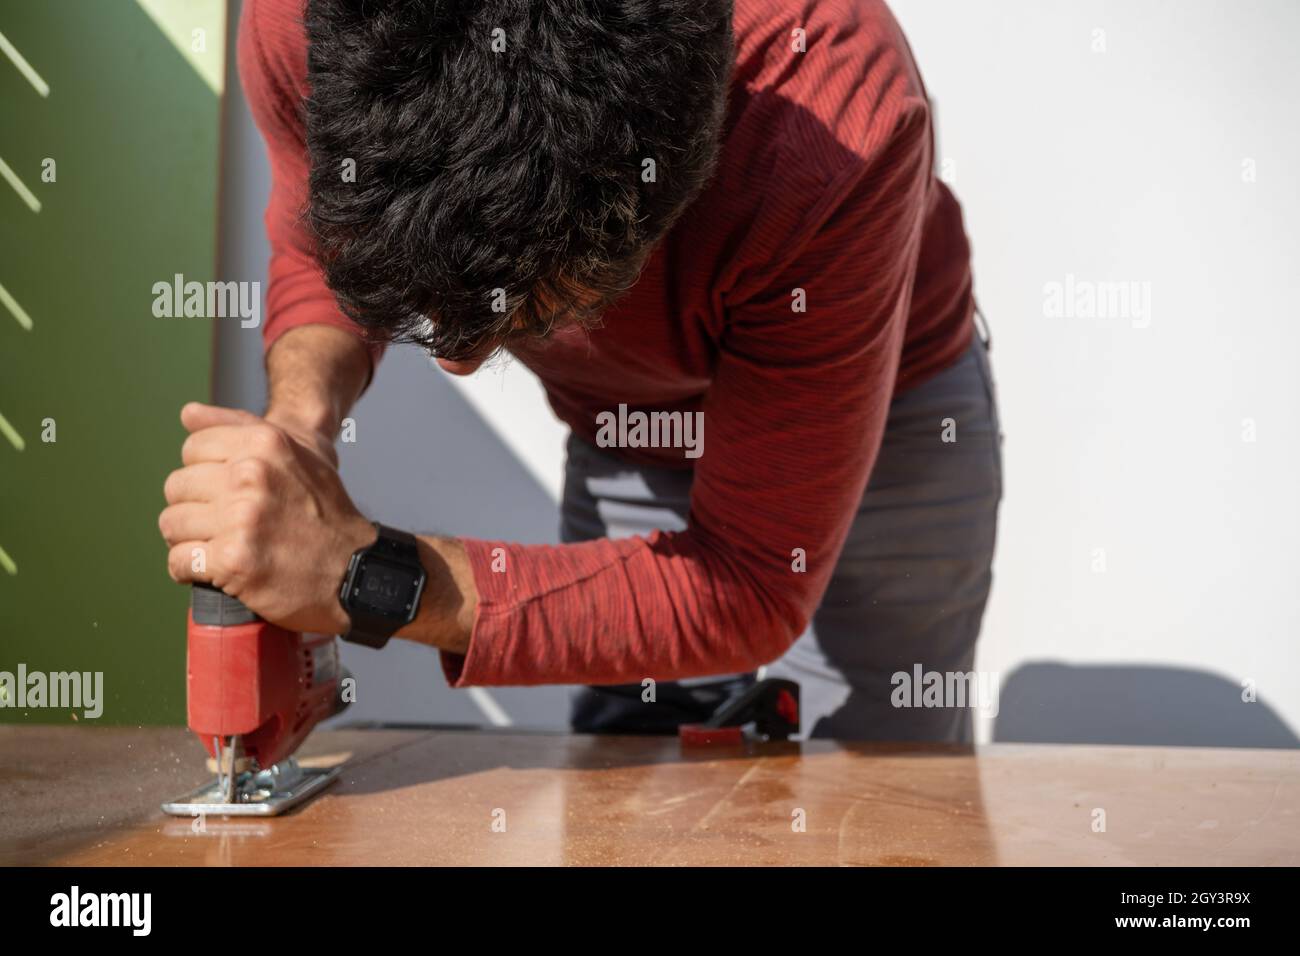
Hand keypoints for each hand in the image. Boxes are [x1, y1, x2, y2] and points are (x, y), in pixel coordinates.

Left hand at [159, 402, 375, 633]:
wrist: (355, 570)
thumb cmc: (325, 513)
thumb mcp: (296, 453)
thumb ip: (238, 426)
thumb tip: (187, 413)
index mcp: (265, 443)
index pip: (192, 449)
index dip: (205, 475)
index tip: (226, 493)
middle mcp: (251, 476)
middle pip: (177, 487)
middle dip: (195, 508)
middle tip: (224, 525)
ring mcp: (242, 519)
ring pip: (172, 524)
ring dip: (191, 540)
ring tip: (220, 547)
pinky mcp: (234, 560)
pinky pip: (179, 561)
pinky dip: (190, 570)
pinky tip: (215, 570)